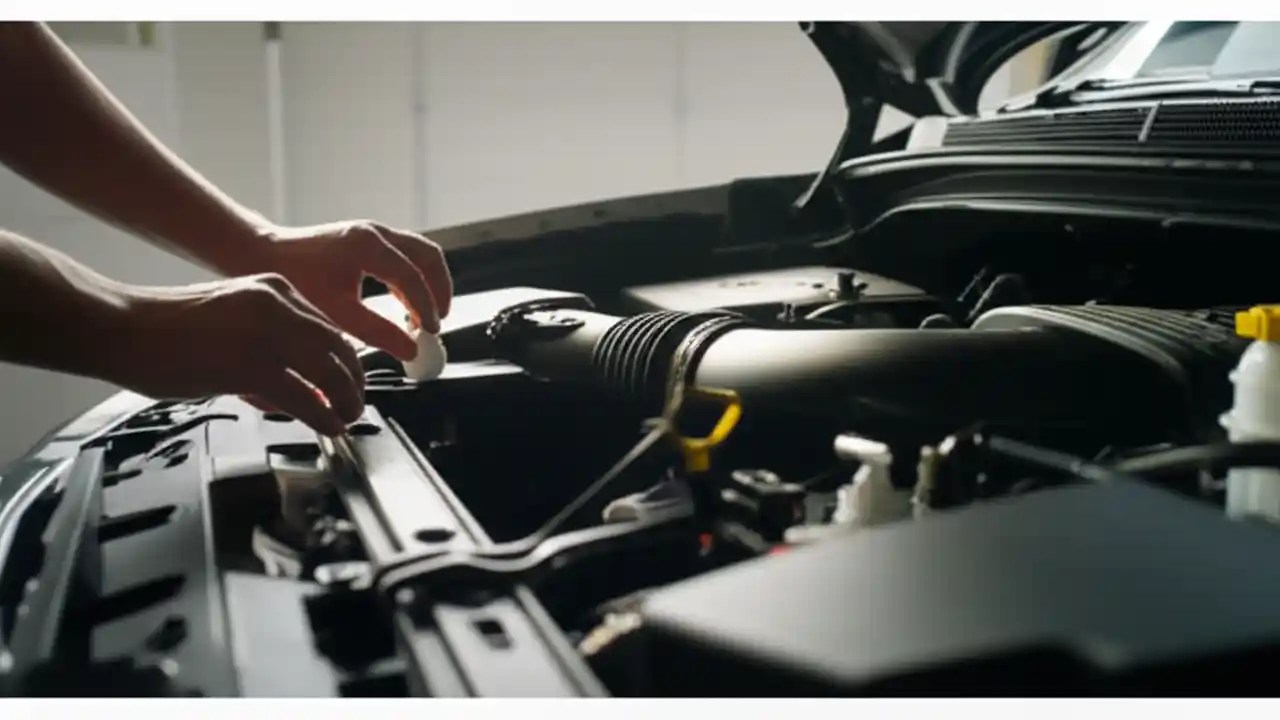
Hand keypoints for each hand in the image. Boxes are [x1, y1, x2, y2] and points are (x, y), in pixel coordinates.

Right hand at [111, 273, 365, 435]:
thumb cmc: (165, 329)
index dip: (344, 360)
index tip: (349, 380)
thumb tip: (299, 386)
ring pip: (330, 372)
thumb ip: (269, 345)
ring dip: (345, 401)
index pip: (328, 326)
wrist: (121, 326)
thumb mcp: (233, 319)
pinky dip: (323, 416)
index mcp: (275, 289)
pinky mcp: (252, 366)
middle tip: (355, 404)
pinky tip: (329, 427)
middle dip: (353, 382)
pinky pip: (305, 397)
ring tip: (346, 419)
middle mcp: (279, 305)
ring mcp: (268, 335)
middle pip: (339, 348)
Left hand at [256, 221, 452, 361]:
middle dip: (439, 290)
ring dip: (427, 285)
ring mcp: (372, 232)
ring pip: (419, 254)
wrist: (264, 254)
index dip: (426, 308)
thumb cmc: (295, 279)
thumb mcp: (336, 312)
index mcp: (367, 245)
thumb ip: (376, 332)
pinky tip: (403, 306)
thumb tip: (410, 350)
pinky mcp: (367, 239)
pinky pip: (404, 257)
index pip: (412, 277)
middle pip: (428, 256)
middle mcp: (375, 232)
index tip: (429, 334)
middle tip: (437, 322)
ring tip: (422, 318)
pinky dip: (412, 281)